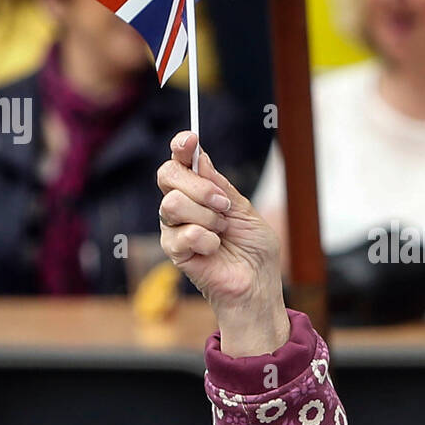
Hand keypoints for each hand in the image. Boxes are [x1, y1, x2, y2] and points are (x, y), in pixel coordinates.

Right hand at [157, 131, 289, 355]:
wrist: (257, 284)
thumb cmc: (255, 250)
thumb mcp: (246, 210)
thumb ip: (222, 186)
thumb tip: (200, 158)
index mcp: (200, 191)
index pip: (180, 161)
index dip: (180, 146)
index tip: (191, 140)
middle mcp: (182, 205)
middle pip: (167, 175)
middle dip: (199, 186)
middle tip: (224, 205)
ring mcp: (174, 227)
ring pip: (172, 204)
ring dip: (206, 217)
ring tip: (222, 232)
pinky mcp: (173, 251)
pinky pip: (182, 234)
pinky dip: (206, 240)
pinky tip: (215, 250)